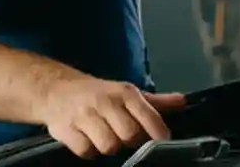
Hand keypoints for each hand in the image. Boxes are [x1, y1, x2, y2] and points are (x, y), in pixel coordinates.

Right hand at [39, 77, 186, 157]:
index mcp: (124, 93)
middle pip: (130, 135)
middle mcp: (105, 102)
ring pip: (108, 146)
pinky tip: (87, 140)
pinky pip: (85, 151)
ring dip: (108, 147)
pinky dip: (88, 150)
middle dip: (130, 141)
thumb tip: (183, 102)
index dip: (158, 134)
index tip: (160, 141)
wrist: (56, 89)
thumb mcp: (126, 93)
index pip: (150, 118)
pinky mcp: (65, 129)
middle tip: (124, 137)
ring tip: (104, 137)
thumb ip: (155, 102)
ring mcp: (84, 115)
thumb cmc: (98, 94)